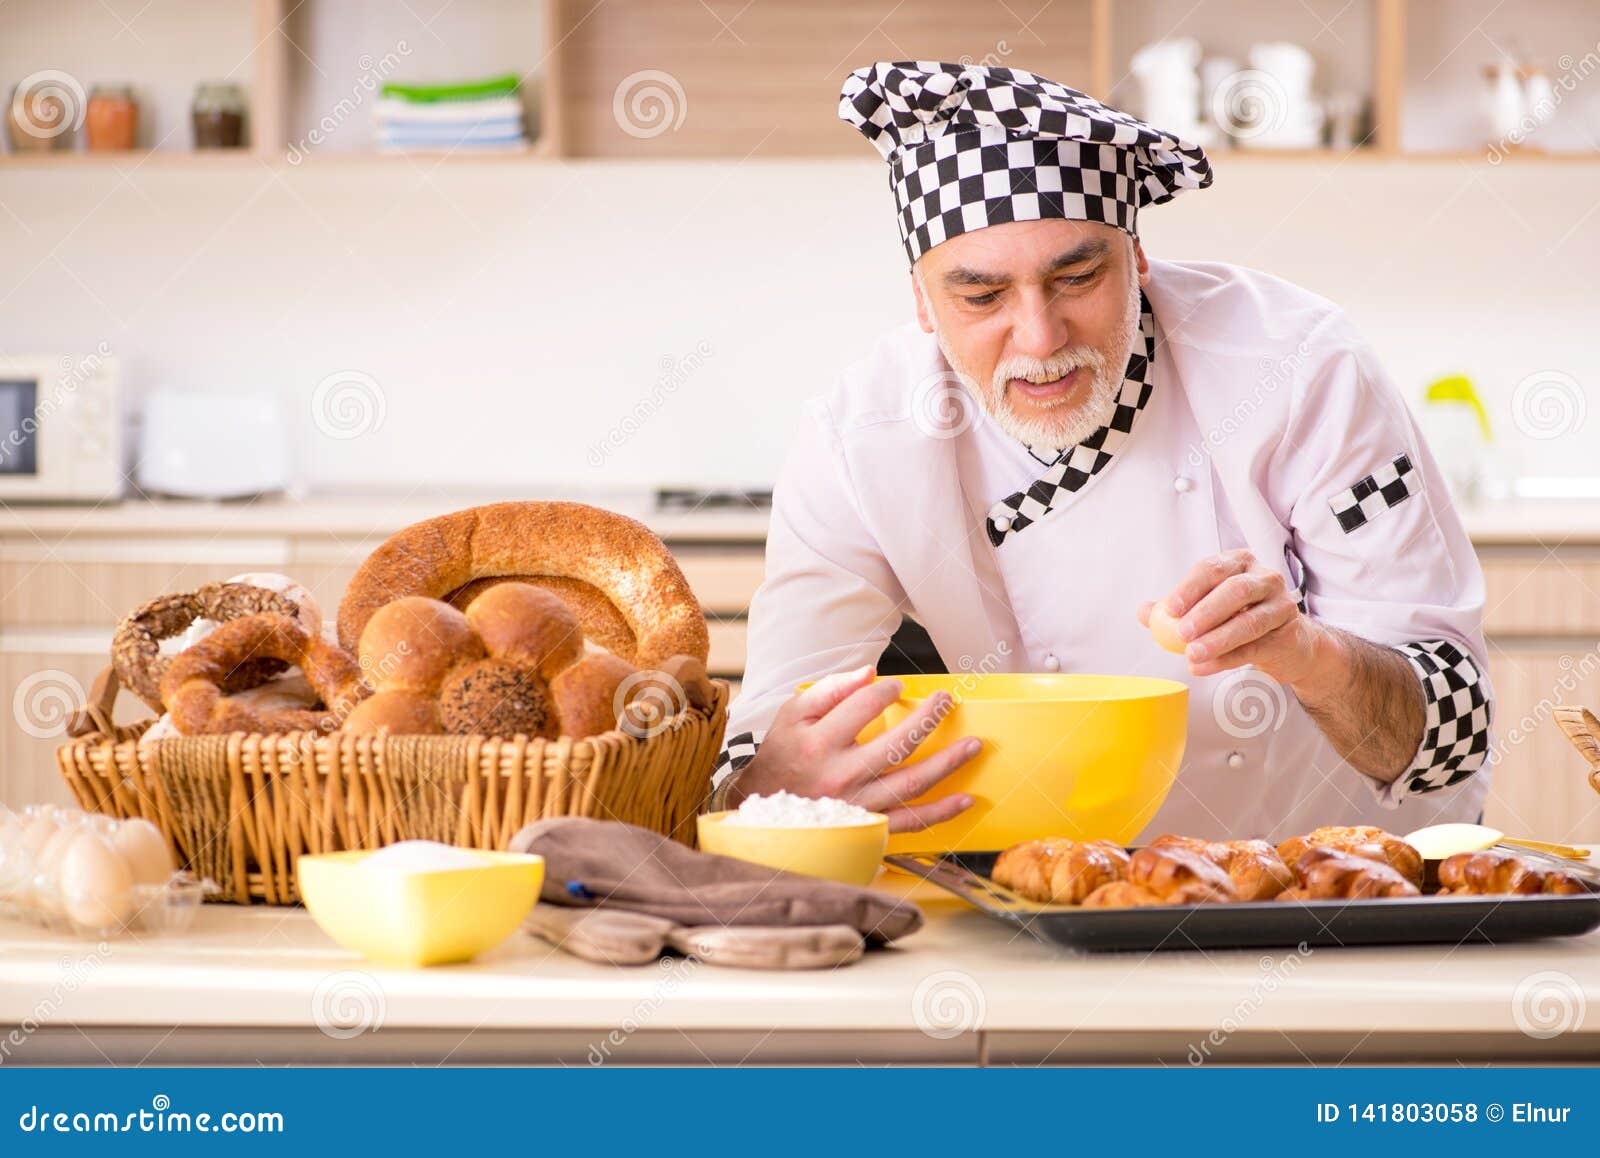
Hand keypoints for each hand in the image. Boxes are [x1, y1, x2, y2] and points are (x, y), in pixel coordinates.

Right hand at [728, 664, 981, 832]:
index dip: (886, 691)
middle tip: (947, 702)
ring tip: (973, 745)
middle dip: (929, 719)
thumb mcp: (792, 715)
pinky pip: (910, 823)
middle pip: (897, 744)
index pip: (862, 706)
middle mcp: (838, 775)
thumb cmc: (783, 756)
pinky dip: (941, 813)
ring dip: (948, 763)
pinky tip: (965, 799)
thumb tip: (870, 673)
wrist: (765, 808)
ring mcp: (856, 805)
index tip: (896, 687)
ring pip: (911, 783)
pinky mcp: (867, 828)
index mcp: (817, 742)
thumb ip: (830, 690)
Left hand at [1138, 548, 1326, 687]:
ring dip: (1217, 640)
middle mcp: (1265, 578)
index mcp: (1240, 563)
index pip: (1212, 568)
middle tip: (1181, 632)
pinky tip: (1204, 667)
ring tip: (1191, 655)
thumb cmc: (1240, 617)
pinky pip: (1255, 647)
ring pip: (1249, 622)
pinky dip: (1226, 659)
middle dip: (1205, 612)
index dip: (1189, 588)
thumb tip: (1143, 612)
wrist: (1286, 643)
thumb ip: (1175, 608)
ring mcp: (1282, 605)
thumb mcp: (1207, 607)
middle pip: (1235, 591)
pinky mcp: (1288, 634)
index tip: (1169, 609)